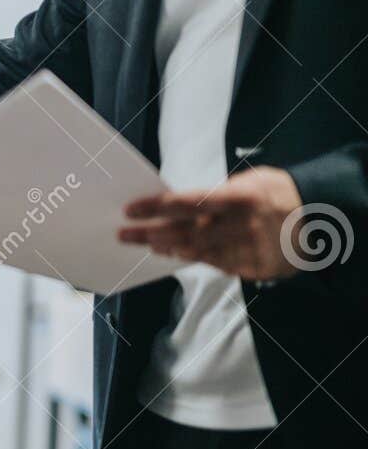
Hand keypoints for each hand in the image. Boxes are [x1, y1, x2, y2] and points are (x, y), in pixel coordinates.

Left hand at [119, 167, 308, 280]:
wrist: (324, 220)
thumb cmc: (282, 194)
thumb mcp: (255, 180)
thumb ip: (220, 193)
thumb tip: (182, 202)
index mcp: (240, 198)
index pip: (187, 203)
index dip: (155, 208)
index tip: (130, 210)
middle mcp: (241, 227)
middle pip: (184, 232)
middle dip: (150, 233)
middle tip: (124, 234)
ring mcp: (246, 251)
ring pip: (195, 252)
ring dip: (167, 248)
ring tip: (147, 243)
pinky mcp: (252, 268)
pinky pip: (215, 264)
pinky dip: (193, 258)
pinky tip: (176, 253)